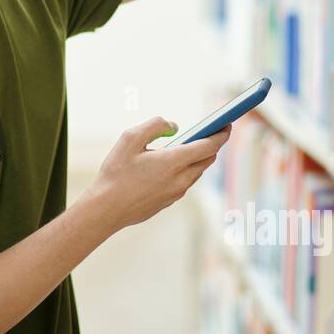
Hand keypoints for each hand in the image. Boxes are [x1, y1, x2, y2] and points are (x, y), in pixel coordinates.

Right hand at [84, 116, 231, 233]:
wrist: (106, 209)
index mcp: (173, 162)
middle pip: (207, 159)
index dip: (221, 134)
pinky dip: (185, 170)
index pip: (209, 146)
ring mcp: (176, 193)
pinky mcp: (169, 202)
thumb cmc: (115, 173)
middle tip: (209, 132)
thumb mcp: (130, 138)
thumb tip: (174, 126)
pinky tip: (171, 165)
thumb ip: (155, 125)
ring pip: (196, 172)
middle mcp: (180, 179)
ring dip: (197, 158)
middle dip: (211, 145)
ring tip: (188, 146)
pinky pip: (185, 182)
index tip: (227, 125)